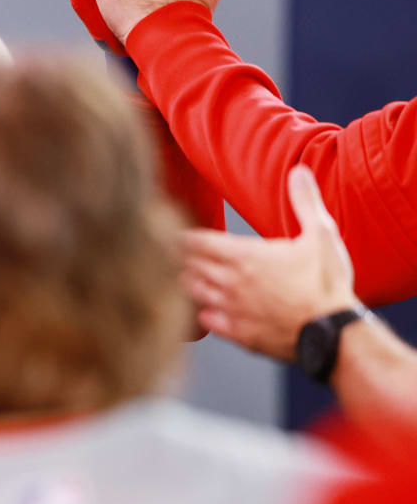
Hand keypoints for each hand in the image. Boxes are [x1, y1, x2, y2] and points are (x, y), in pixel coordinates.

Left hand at [181, 165, 358, 359]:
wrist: (334, 333)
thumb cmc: (327, 283)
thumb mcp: (321, 234)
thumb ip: (305, 201)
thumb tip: (299, 171)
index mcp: (244, 256)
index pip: (196, 241)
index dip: (183, 236)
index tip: (173, 231)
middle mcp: (230, 281)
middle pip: (188, 265)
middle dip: (180, 257)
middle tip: (170, 251)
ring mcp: (231, 309)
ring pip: (191, 292)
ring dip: (188, 281)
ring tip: (187, 275)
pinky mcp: (237, 333)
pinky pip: (205, 321)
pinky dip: (202, 313)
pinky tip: (206, 309)